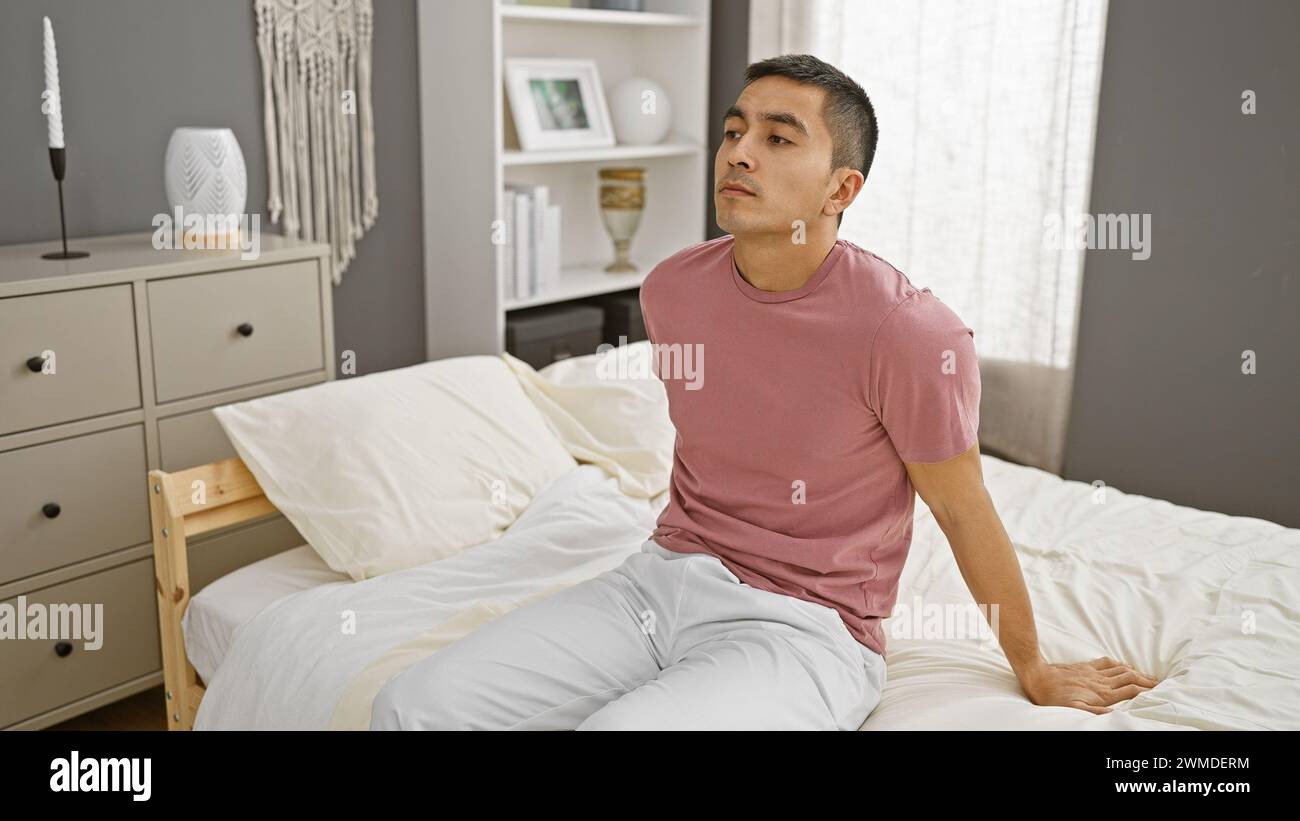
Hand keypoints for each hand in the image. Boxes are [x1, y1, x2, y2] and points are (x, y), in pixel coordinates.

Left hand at [1020, 656, 1159, 713]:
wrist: (1038, 677)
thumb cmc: (1053, 697)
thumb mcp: (1073, 709)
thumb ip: (1096, 711)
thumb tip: (1115, 713)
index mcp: (1101, 694)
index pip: (1130, 691)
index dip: (1145, 690)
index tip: (1158, 691)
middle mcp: (1101, 682)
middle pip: (1130, 678)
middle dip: (1147, 681)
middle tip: (1161, 683)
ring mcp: (1093, 672)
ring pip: (1121, 669)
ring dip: (1137, 672)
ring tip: (1149, 676)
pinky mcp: (1085, 666)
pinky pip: (1107, 663)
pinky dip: (1120, 663)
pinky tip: (1125, 665)